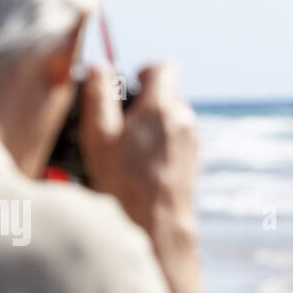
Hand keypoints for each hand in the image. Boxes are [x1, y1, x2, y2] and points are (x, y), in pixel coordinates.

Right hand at [78, 61, 201, 258]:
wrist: (157, 224)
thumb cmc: (125, 182)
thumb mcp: (100, 135)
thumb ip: (99, 96)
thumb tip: (98, 69)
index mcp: (161, 107)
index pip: (164, 68)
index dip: (146, 71)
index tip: (133, 82)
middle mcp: (184, 120)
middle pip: (167, 95)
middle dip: (146, 102)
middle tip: (122, 124)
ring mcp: (192, 141)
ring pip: (172, 119)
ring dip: (154, 125)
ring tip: (131, 150)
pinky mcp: (194, 161)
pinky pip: (177, 141)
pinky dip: (162, 144)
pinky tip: (144, 166)